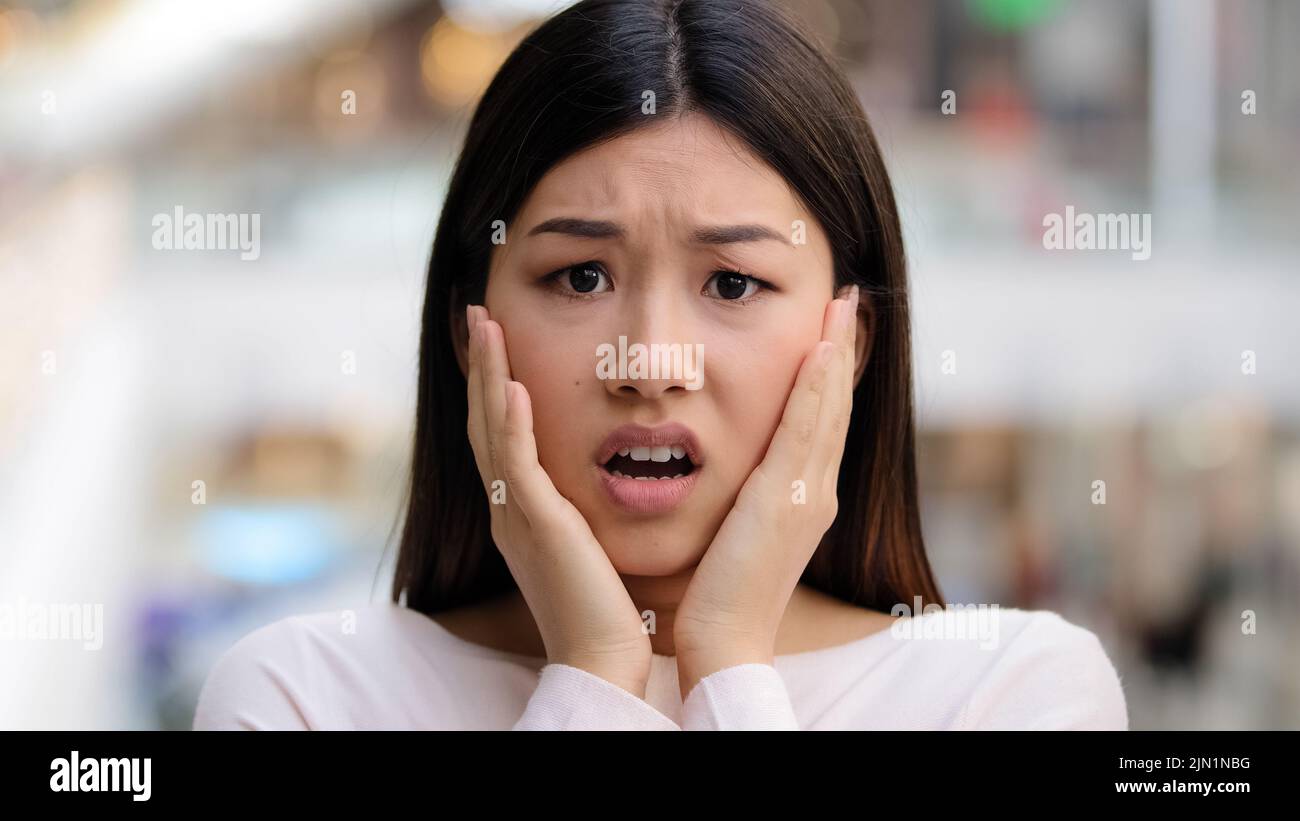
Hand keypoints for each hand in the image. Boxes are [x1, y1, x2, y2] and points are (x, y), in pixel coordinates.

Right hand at [465, 304, 653, 695]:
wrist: (603, 656)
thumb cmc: (605, 606)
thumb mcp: (586, 541)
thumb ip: (578, 506)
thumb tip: (589, 477)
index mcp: (522, 509)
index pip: (500, 433)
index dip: (494, 384)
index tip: (497, 338)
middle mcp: (509, 507)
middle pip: (484, 421)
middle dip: (481, 366)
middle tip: (478, 314)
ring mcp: (516, 515)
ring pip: (492, 431)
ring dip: (489, 375)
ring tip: (486, 324)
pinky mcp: (536, 527)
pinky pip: (517, 466)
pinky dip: (512, 423)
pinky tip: (517, 386)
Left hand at [673, 285, 859, 697]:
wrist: (723, 638)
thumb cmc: (718, 592)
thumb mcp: (737, 530)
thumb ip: (744, 495)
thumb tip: (734, 470)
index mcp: (805, 497)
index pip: (820, 421)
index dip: (829, 373)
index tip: (829, 328)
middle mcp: (818, 490)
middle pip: (835, 405)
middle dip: (842, 349)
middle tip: (848, 299)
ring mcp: (810, 493)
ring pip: (828, 407)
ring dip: (836, 352)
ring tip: (841, 304)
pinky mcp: (790, 498)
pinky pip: (806, 428)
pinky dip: (817, 385)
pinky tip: (820, 346)